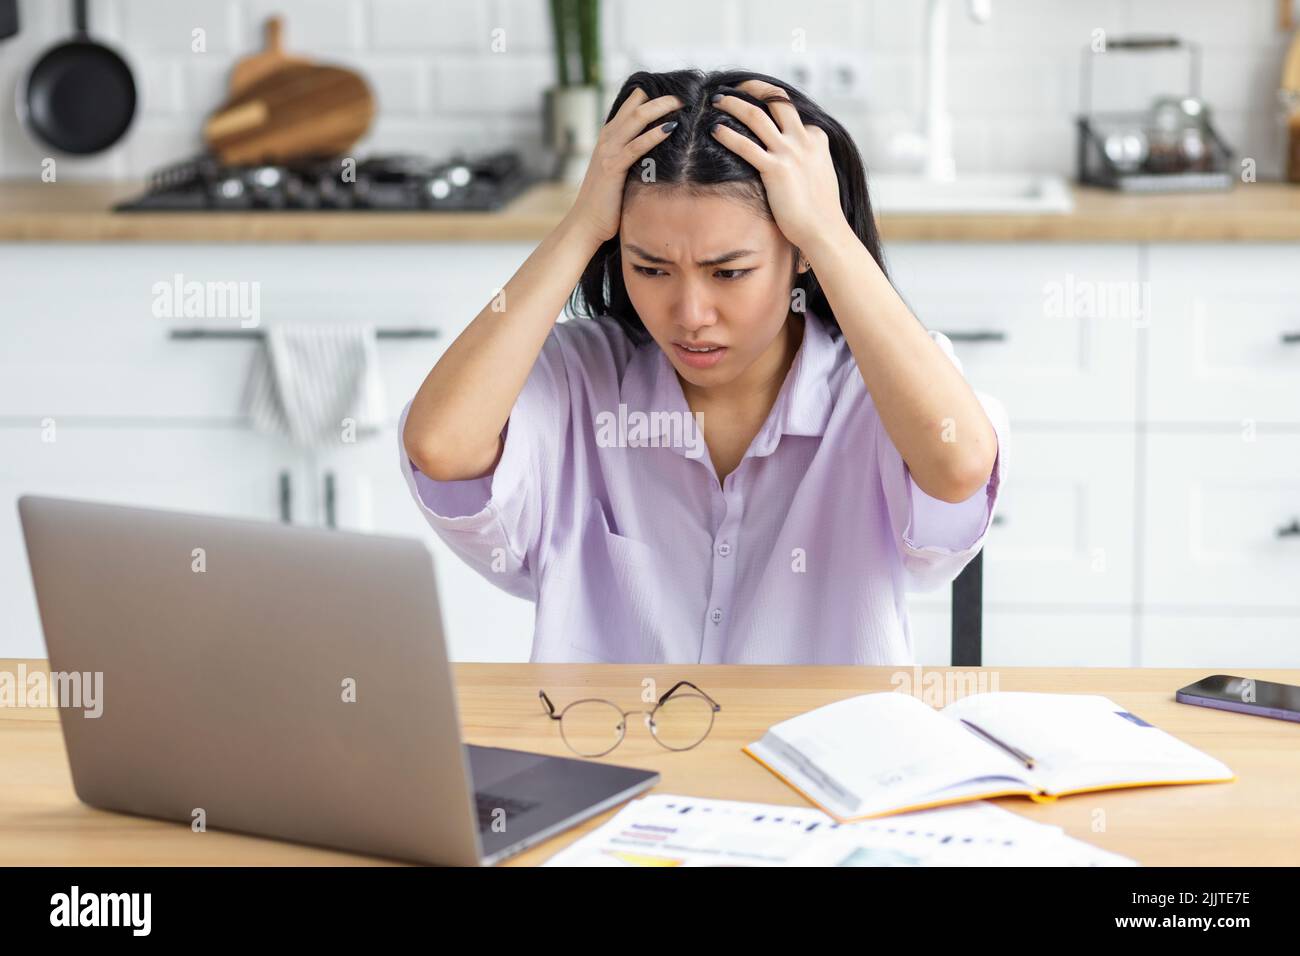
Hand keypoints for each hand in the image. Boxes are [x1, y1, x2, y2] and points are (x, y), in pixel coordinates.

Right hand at [564, 87, 683, 244]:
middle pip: (635, 107)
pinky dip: (654, 135)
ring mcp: (609, 152)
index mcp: (608, 138)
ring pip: (636, 119)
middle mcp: (607, 140)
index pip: (629, 106)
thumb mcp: (618, 172)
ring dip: (660, 108)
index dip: (649, 97)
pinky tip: (670, 128)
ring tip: (680, 103)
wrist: (585, 223)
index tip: (672, 94)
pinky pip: (637, 146)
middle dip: (660, 98)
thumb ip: (631, 157)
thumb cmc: (605, 202)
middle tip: (682, 95)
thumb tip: (656, 152)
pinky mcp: (614, 168)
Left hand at [709, 80, 846, 254]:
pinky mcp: (775, 170)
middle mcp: (803, 140)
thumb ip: (809, 158)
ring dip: (734, 104)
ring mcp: (789, 153)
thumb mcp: (821, 174)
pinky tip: (714, 130)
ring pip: (756, 116)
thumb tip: (794, 160)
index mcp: (816, 139)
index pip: (793, 112)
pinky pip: (746, 146)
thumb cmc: (820, 210)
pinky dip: (728, 135)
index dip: (772, 101)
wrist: (824, 230)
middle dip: (753, 88)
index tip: (754, 98)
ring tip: (718, 99)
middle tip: (734, 86)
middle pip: (777, 100)